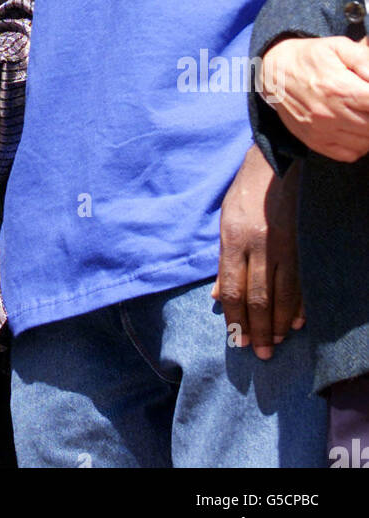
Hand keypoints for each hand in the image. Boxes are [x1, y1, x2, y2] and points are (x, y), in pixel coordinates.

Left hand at [213, 143, 303, 359]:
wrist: (274, 165)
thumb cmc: (244, 194)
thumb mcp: (225, 222)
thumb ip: (222, 261)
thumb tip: (218, 296)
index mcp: (233, 239)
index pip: (233, 289)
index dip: (235, 319)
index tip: (238, 340)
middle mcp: (258, 245)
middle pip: (258, 298)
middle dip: (258, 329)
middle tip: (260, 353)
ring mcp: (283, 246)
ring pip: (282, 294)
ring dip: (280, 323)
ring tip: (277, 342)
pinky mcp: (300, 245)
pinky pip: (300, 282)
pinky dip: (299, 305)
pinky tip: (298, 322)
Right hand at [260, 36, 368, 161]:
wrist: (273, 73)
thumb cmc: (310, 58)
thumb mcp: (338, 46)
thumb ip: (364, 59)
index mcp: (339, 88)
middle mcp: (330, 114)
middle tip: (365, 101)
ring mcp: (322, 131)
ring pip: (365, 142)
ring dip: (368, 129)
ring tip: (362, 112)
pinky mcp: (315, 142)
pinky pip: (350, 154)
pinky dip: (359, 144)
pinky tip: (355, 127)